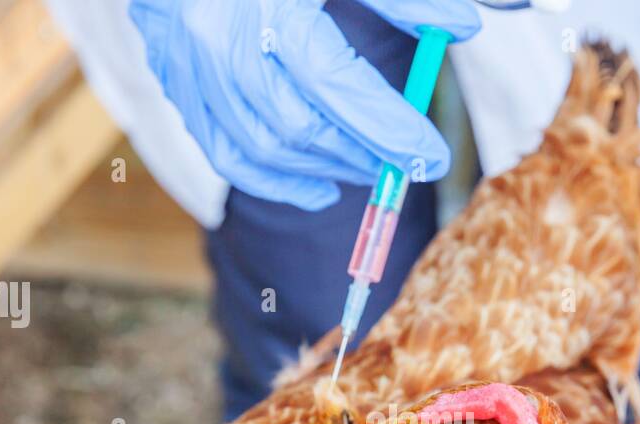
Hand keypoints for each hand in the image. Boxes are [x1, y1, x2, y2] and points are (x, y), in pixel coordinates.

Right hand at [129, 0, 481, 209]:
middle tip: (405, 167)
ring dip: (322, 169)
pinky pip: (222, 151)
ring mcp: (190, 66)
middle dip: (360, 154)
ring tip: (365, 171)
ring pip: (261, 148)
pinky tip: (315, 188)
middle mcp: (222, 42)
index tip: (433, 156)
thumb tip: (466, 26)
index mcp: (269, 7)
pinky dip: (271, 179)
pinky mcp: (173, 78)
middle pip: (300, 127)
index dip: (390, 129)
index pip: (339, 86)